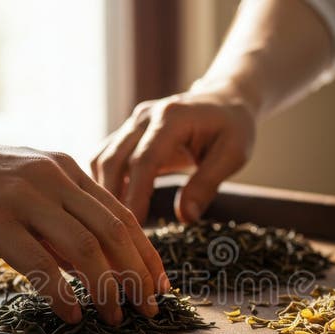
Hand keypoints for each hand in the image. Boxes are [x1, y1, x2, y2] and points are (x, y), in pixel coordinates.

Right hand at [0, 129, 168, 324]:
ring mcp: (24, 198)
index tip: (160, 284)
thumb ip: (56, 212)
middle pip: (114, 233)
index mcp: (64, 168)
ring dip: (108, 289)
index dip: (145, 253)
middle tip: (151, 309)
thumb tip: (87, 259)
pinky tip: (72, 315)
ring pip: (86, 249)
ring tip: (117, 316)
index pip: (121, 214)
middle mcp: (52, 178)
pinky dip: (63, 295)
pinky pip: (41, 264)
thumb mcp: (22, 182)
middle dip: (138, 276)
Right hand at [92, 89, 255, 222]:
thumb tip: (185, 217)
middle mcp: (145, 117)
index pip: (144, 161)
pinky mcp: (127, 133)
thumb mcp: (233, 154)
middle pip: (113, 159)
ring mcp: (132, 123)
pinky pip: (105, 158)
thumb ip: (207, 184)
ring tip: (111, 224)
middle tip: (116, 232)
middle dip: (112, 197)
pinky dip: (103, 183)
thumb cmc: (232, 128)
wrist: (223, 100)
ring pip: (102, 158)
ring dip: (102, 191)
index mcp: (172, 118)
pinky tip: (112, 208)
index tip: (135, 225)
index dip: (136, 195)